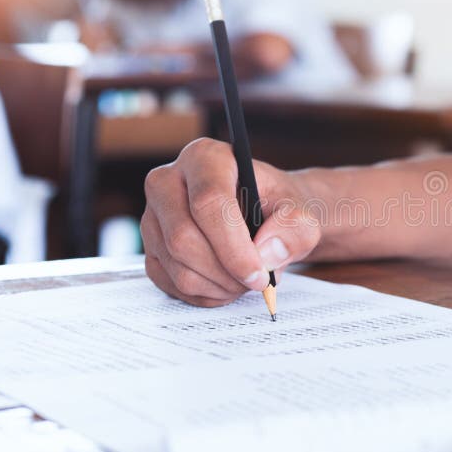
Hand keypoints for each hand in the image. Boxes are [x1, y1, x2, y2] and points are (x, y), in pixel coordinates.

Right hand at [141, 138, 320, 306]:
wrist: (266, 217)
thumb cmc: (279, 209)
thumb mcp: (301, 214)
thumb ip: (294, 229)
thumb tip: (267, 253)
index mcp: (205, 158)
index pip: (208, 202)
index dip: (234, 246)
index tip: (260, 275)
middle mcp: (168, 181)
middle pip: (183, 238)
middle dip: (226, 271)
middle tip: (258, 282)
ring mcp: (152, 215)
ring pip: (177, 266)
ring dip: (219, 285)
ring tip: (246, 279)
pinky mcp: (150, 247)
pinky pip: (170, 283)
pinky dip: (205, 293)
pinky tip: (228, 283)